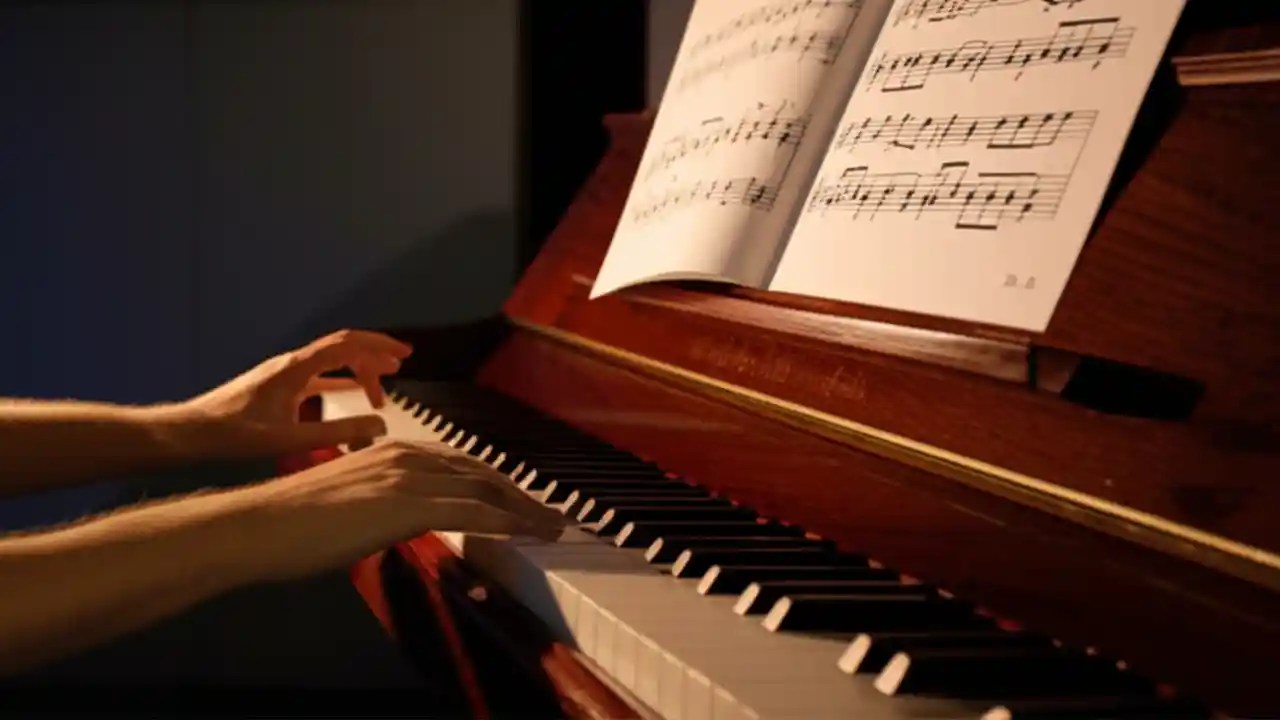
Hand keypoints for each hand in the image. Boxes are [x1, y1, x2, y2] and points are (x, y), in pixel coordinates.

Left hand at [176, 329, 412, 458]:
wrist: (190, 433)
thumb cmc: (233, 436)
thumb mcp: (289, 438)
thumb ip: (336, 432)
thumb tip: (378, 426)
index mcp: (296, 368)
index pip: (346, 344)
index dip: (378, 346)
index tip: (404, 355)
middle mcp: (291, 364)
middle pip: (342, 348)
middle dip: (374, 355)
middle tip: (401, 367)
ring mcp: (284, 374)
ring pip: (331, 362)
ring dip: (358, 370)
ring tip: (381, 389)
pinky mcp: (278, 387)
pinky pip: (319, 377)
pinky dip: (341, 381)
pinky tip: (352, 392)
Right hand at [236, 439, 567, 581]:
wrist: (260, 525)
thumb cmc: (292, 524)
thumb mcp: (350, 505)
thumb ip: (382, 505)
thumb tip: (400, 521)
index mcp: (391, 452)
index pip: (459, 465)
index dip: (496, 483)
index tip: (520, 500)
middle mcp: (406, 455)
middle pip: (481, 472)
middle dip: (520, 494)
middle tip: (549, 514)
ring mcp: (409, 477)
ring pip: (486, 488)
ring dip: (525, 508)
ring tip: (552, 526)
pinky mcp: (408, 502)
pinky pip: (474, 510)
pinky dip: (510, 520)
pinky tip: (532, 533)